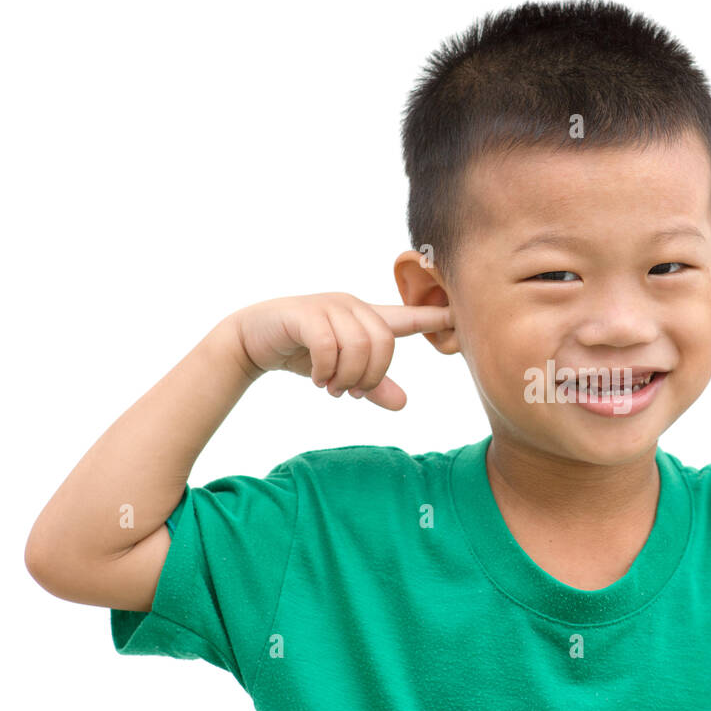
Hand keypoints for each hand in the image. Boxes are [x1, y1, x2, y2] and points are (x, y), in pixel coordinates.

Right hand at [226, 292, 453, 409]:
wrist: (251, 339)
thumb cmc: (302, 352)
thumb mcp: (342, 372)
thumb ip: (372, 387)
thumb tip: (403, 404)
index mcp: (366, 318)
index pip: (408, 317)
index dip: (434, 316)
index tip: (459, 314)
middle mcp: (352, 307)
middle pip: (384, 344)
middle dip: (369, 377)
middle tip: (348, 392)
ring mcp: (330, 307)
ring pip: (359, 347)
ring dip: (346, 377)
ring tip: (330, 387)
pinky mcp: (306, 313)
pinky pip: (329, 346)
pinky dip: (325, 370)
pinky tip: (317, 378)